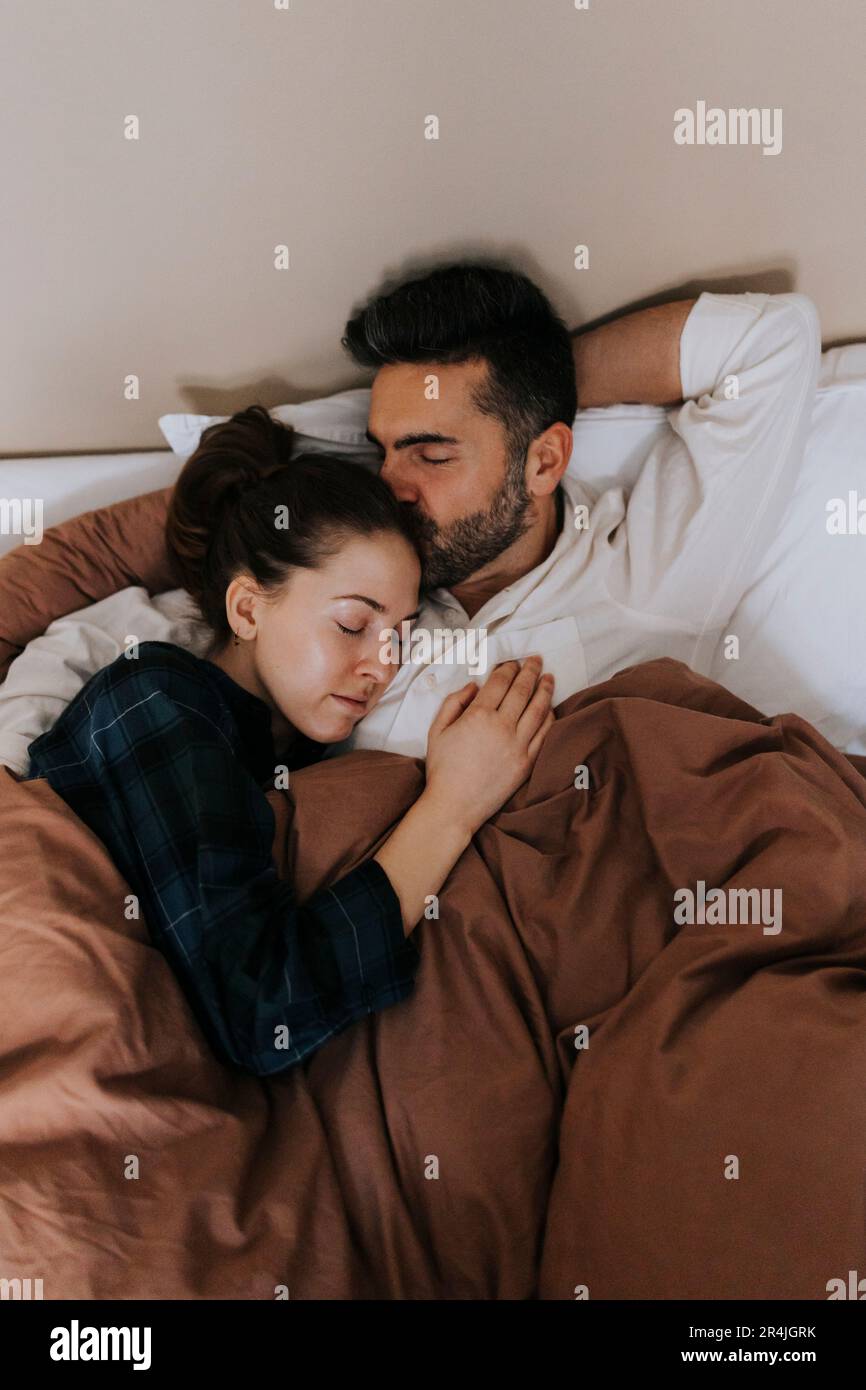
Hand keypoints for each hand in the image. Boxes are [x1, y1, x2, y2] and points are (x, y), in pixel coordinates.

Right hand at [424, 656, 554, 834]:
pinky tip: (550, 708)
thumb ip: (454, 702)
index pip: (500, 683)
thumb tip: (475, 686)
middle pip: (522, 690)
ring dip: (545, 690)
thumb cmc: (442, 768)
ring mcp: (517, 745)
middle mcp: (501, 727)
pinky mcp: (527, 762)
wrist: (454, 806)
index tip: (513, 662)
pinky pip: (544, 734)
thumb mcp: (437, 729)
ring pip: (538, 710)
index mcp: (478, 715)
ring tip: (549, 677)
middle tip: (536, 659)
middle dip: (530, 671)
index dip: (508, 668)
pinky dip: (549, 717)